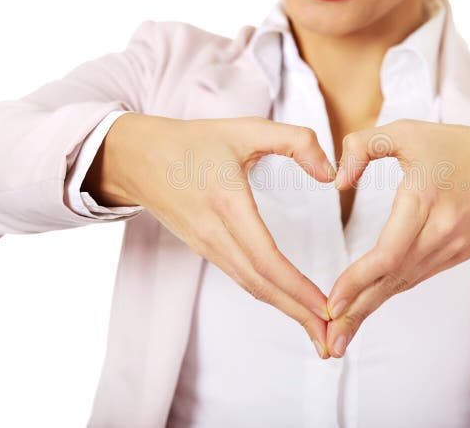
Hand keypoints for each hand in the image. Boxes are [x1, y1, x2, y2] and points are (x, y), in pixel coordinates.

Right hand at [93, 113, 337, 357]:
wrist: (136, 157)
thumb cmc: (193, 141)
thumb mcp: (246, 128)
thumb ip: (296, 141)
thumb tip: (330, 174)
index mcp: (227, 203)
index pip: (266, 258)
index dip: (297, 287)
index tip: (327, 307)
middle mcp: (214, 233)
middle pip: (261, 285)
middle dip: (298, 314)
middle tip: (332, 340)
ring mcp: (206, 246)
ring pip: (251, 286)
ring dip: (286, 310)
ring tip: (318, 331)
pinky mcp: (205, 248)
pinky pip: (241, 277)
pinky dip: (269, 295)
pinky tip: (290, 303)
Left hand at [323, 118, 469, 356]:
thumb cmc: (458, 145)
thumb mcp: (407, 131)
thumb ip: (364, 145)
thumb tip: (338, 182)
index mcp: (426, 200)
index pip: (389, 253)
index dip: (358, 280)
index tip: (331, 302)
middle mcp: (441, 231)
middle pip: (393, 280)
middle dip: (358, 313)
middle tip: (328, 345)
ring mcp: (452, 247)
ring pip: (404, 284)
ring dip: (371, 309)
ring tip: (341, 335)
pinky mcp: (458, 253)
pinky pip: (417, 276)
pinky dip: (390, 292)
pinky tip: (368, 305)